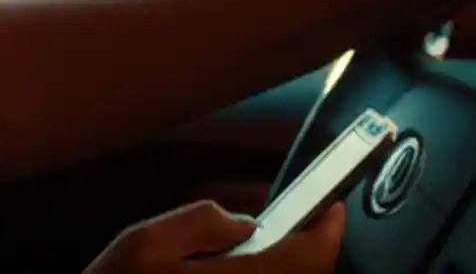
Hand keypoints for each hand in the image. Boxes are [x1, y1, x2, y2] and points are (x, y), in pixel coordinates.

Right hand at [84, 200, 344, 272]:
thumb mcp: (144, 243)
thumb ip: (200, 221)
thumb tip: (244, 222)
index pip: (308, 258)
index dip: (328, 229)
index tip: (331, 208)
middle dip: (310, 250)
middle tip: (297, 227)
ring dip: (291, 270)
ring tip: (267, 251)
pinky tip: (244, 272)